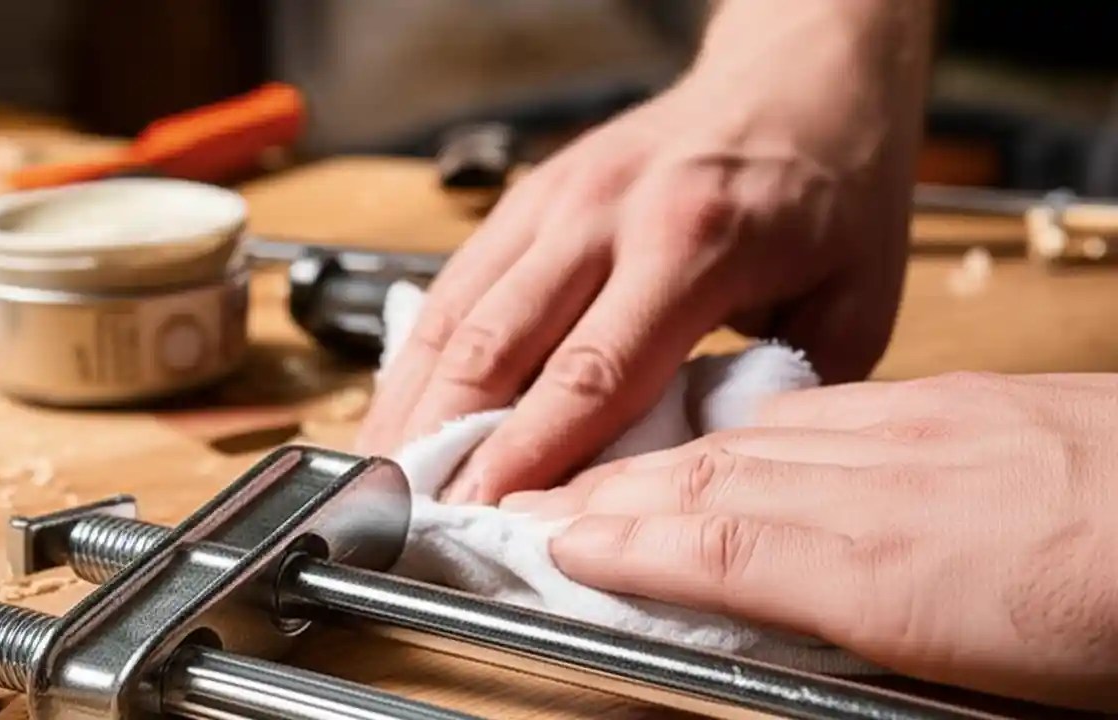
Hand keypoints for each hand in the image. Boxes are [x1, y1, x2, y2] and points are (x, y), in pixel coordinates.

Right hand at [358, 2, 933, 502]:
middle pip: (497, 346)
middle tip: (410, 516)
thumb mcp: (852, 301)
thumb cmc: (830, 186)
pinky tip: (404, 403)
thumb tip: (697, 473)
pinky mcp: (531, 194)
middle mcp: (606, 215)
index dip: (527, 456)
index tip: (487, 518)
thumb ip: (777, 396)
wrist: (797, 72)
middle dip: (446, 442)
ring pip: (458, 314)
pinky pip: (459, 282)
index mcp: (694, 243)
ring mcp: (556, 197)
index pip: (590, 375)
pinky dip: (422, 352)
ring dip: (413, 400)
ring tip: (381, 473)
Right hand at [524, 372, 1117, 710]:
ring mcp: (932, 430)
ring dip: (668, 457)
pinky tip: (732, 438)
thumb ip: (878, 652)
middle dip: (615, 491)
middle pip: (720, 484)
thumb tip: (780, 641)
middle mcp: (900, 485)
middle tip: (539, 496)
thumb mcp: (1011, 684)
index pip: (721, 549)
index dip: (623, 544)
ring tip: (605, 468)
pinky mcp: (968, 401)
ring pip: (764, 439)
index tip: (553, 542)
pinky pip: (827, 413)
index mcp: (905, 572)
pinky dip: (754, 431)